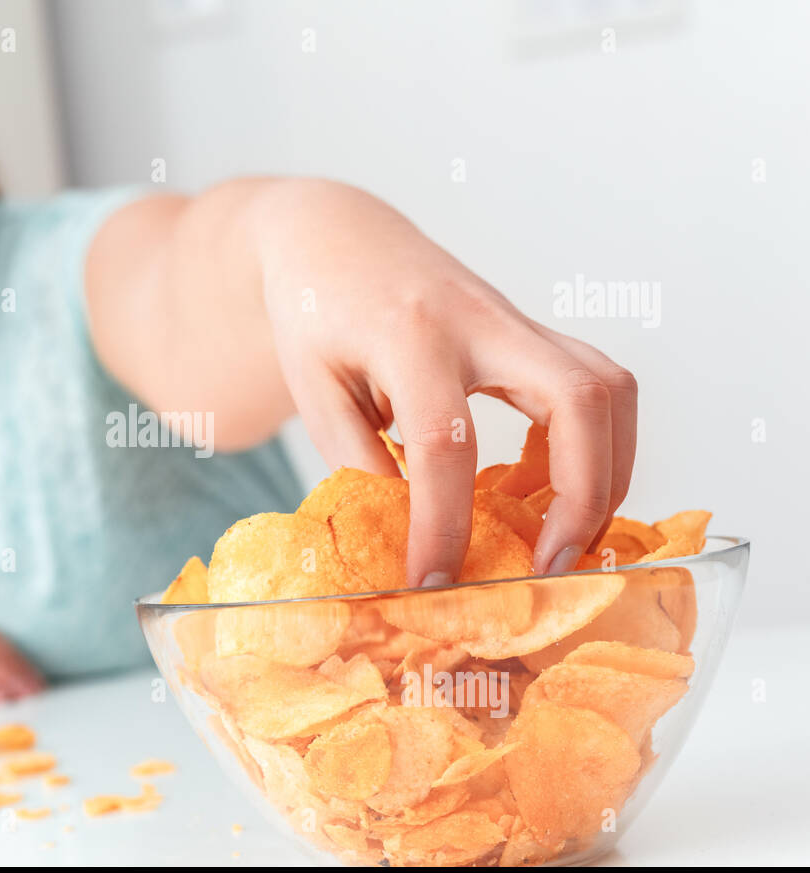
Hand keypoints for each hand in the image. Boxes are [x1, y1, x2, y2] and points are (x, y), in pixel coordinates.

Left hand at [260, 182, 636, 585]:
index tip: (432, 582)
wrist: (335, 238)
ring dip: (609, 471)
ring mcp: (515, 321)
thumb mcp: (314, 390)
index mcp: (409, 336)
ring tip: (570, 537)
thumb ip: (359, 459)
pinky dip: (597, 446)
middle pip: (577, 400)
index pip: (446, 440)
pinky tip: (558, 488)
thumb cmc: (317, 314)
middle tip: (550, 565)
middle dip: (581, 495)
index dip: (444, 522)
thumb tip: (409, 537)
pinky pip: (597, 386)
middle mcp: (479, 321)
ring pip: (610, 388)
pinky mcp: (532, 332)